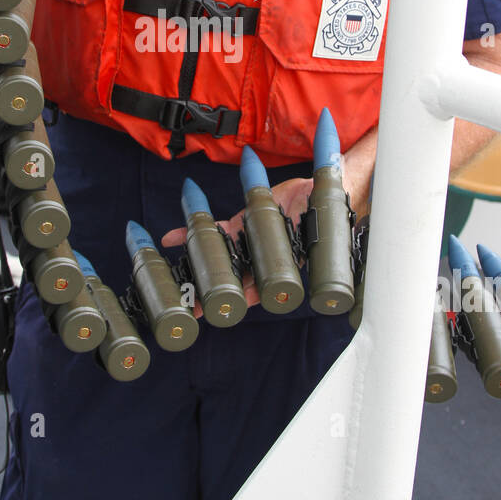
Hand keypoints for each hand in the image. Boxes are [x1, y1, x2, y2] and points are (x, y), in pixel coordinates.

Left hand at [161, 175, 312, 314]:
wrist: (324, 190)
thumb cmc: (329, 213)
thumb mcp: (322, 227)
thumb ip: (312, 236)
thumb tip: (302, 248)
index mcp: (284, 268)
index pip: (259, 287)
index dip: (240, 297)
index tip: (221, 308)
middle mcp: (263, 261)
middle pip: (232, 279)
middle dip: (208, 293)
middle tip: (186, 309)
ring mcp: (250, 244)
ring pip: (218, 257)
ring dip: (193, 264)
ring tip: (171, 280)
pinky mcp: (242, 225)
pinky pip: (215, 231)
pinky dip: (193, 231)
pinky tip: (172, 237)